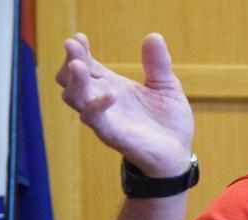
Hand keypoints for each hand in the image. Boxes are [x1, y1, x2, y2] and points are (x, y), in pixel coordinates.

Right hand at [56, 32, 193, 176]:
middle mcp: (101, 100)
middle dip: (69, 62)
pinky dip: (98, 105)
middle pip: (70, 79)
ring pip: (74, 98)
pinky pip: (95, 120)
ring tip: (79, 65)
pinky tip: (111, 94)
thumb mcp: (167, 86)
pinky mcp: (112, 135)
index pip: (86, 65)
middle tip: (72, 45)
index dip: (80, 51)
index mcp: (110, 85)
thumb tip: (153, 36)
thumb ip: (158, 64)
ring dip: (75, 81)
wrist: (178, 154)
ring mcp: (104, 118)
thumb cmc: (167, 122)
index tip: (79, 37)